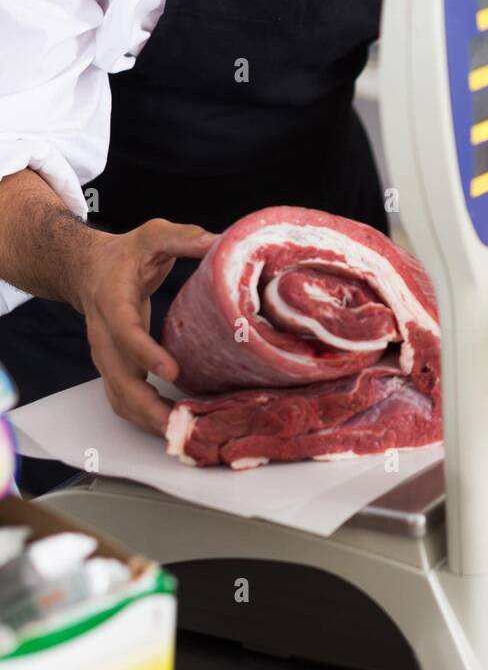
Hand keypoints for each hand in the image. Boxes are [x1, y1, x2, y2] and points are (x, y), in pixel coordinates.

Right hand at [72, 219, 217, 434]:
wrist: (87, 269)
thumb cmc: (124, 254)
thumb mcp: (152, 235)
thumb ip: (182, 238)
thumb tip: (218, 241)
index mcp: (112, 302)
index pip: (125, 333)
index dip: (146, 354)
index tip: (172, 371)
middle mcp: (104, 335)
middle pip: (119, 379)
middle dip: (147, 406)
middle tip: (180, 425)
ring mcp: (106, 356)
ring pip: (119, 398)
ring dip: (147, 419)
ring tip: (182, 434)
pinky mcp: (115, 367)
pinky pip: (125, 399)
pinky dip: (145, 417)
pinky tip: (175, 425)